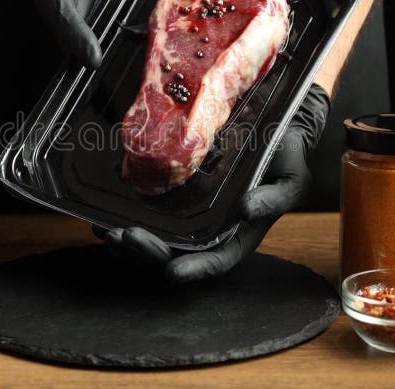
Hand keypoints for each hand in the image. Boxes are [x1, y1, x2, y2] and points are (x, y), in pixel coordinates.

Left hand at [95, 84, 330, 281]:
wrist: (273, 123)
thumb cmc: (283, 155)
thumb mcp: (291, 178)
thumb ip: (275, 198)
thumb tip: (248, 210)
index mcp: (236, 233)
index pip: (215, 260)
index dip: (194, 269)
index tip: (172, 271)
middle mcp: (208, 227)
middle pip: (175, 253)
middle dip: (148, 253)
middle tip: (126, 238)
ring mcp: (186, 210)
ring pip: (154, 237)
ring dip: (129, 241)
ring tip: (108, 232)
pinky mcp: (170, 190)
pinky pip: (144, 209)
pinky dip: (121, 215)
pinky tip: (103, 215)